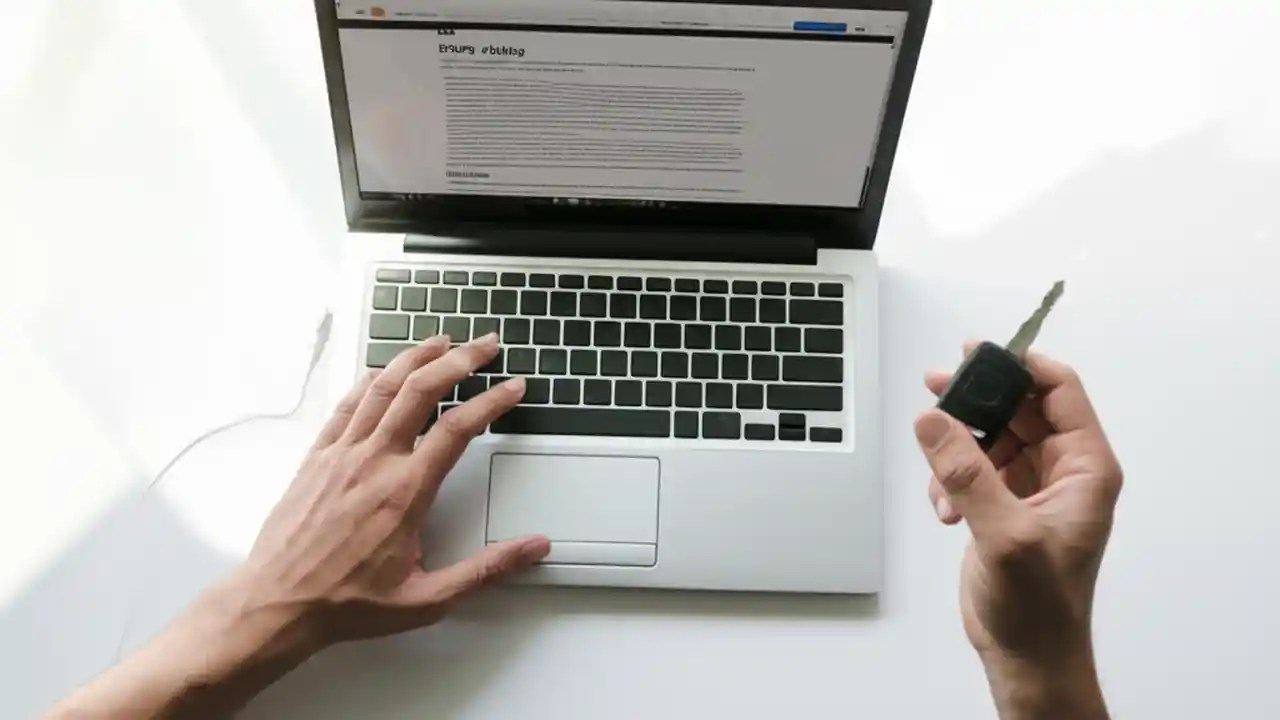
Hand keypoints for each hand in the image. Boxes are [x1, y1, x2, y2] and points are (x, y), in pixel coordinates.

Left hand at [238, 333, 549, 648]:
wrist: (276, 605)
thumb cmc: (346, 604)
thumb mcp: (428, 598)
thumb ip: (486, 569)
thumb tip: (532, 549)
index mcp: (405, 492)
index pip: (458, 428)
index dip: (492, 400)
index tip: (512, 386)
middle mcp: (373, 462)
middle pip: (421, 389)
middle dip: (459, 359)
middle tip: (485, 346)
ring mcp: (341, 454)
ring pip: (382, 386)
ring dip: (416, 356)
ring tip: (441, 340)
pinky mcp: (316, 457)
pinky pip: (346, 404)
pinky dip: (370, 379)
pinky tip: (384, 371)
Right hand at [915, 344, 1121, 719]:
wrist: (1028, 655)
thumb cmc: (1040, 605)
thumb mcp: (1004, 533)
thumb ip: (965, 472)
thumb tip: (932, 419)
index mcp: (1085, 468)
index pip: (1061, 392)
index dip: (1024, 364)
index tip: (982, 350)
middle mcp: (1061, 471)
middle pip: (1018, 408)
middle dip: (977, 399)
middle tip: (938, 383)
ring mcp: (1029, 488)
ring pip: (988, 437)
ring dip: (956, 449)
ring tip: (937, 472)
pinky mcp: (1000, 506)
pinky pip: (969, 469)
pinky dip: (948, 482)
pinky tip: (944, 511)